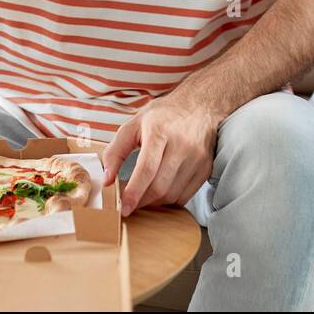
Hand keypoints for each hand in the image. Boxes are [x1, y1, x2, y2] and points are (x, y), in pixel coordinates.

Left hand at [101, 96, 218, 216]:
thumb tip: (107, 179)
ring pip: (172, 194)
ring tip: (143, 196)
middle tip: (129, 204)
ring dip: (154, 202)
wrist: (199, 105)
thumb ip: (116, 151)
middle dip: (141, 201)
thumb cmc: (163, 115)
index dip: (133, 192)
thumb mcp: (134, 124)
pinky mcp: (206, 168)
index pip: (146, 169)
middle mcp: (181, 144)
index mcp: (159, 131)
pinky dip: (170, 200)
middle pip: (160, 186)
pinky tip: (160, 192)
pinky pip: (186, 195)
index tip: (123, 208)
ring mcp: (197, 158)